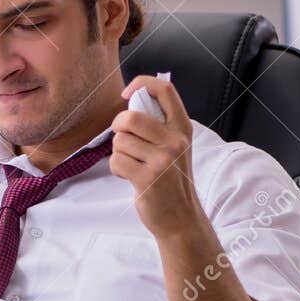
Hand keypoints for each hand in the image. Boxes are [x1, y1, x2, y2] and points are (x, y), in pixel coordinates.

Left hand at [110, 75, 203, 240]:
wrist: (181, 218)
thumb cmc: (171, 180)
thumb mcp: (175, 147)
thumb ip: (159, 125)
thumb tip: (132, 99)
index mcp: (182, 128)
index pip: (164, 89)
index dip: (141, 83)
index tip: (127, 94)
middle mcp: (176, 141)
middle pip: (130, 117)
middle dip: (118, 128)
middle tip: (125, 141)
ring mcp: (163, 160)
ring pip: (120, 141)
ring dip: (118, 153)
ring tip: (133, 164)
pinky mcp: (148, 178)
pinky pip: (117, 161)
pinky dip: (117, 169)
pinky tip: (130, 177)